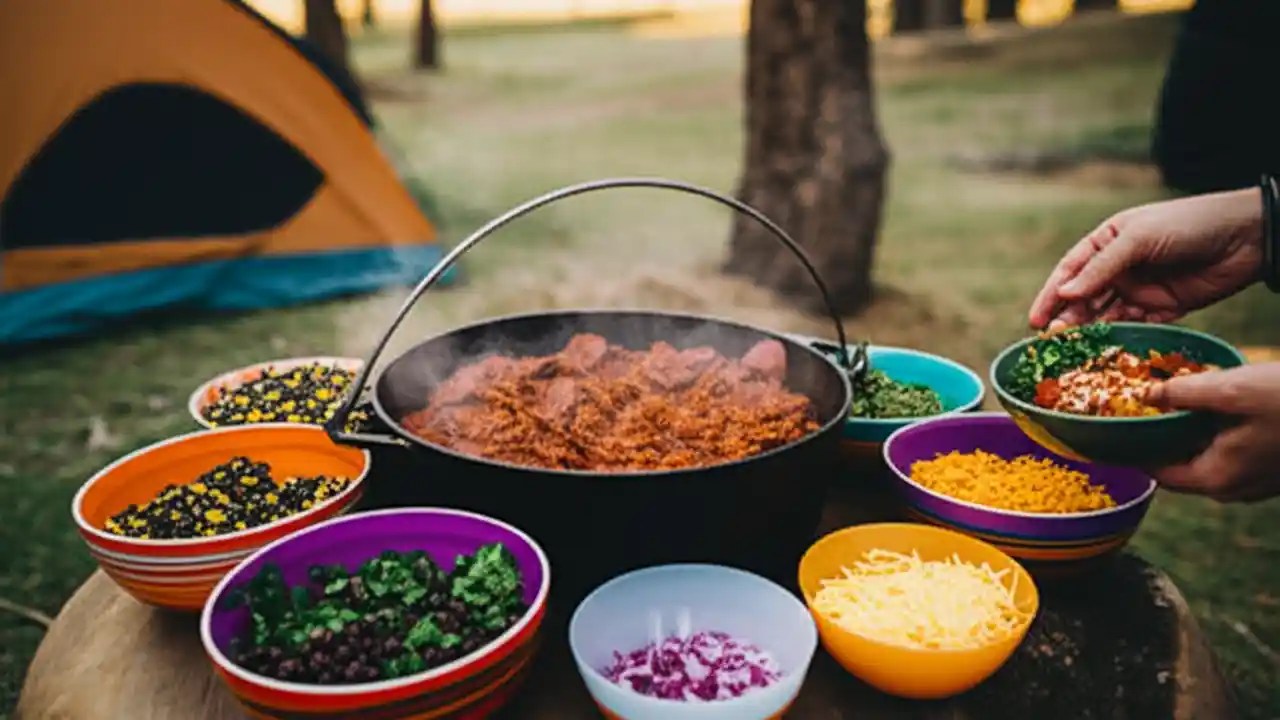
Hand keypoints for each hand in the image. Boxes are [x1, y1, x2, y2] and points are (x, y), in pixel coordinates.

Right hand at [1029, 188, 1264, 329]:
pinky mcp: (1162, 308)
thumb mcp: (1139, 238)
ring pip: (1106, 314)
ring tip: (1075, 346)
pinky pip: (1134, 325)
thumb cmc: (1188, 224)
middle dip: (1067, 317)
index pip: (1070, 271)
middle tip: (1053, 339)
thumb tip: (1065, 294)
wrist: (1246, 237)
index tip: (1036, 320)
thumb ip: (1101, 268)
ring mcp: (1140, 289)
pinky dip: (1119, 335)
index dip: (1051, 295)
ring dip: (1090, 329)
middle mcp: (1119, 268)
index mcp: (1107, 242)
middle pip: (1084, 297)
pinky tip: (1107, 346)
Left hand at [1145, 363, 1279, 502]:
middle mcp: (1232, 490)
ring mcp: (1253, 484)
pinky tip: (1211, 411)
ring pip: (1206, 461)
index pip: (1158, 473)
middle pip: (1180, 468)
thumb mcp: (1232, 390)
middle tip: (1143, 409)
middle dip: (1161, 440)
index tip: (1122, 425)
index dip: (1136, 449)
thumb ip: (1184, 393)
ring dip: (1187, 437)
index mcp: (1215, 479)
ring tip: (1173, 405)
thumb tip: (1146, 394)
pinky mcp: (1269, 471)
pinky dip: (1212, 438)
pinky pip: (1228, 457)